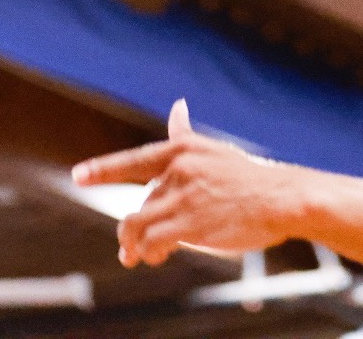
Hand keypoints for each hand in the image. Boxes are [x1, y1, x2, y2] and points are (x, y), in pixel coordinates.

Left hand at [72, 100, 302, 267]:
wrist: (282, 199)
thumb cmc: (251, 179)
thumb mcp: (214, 150)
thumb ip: (186, 134)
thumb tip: (177, 105)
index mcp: (182, 150)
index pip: (134, 160)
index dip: (103, 169)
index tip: (79, 176)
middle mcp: (178, 169)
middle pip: (139, 203)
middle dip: (134, 228)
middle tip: (131, 250)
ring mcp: (182, 196)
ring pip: (136, 224)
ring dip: (133, 245)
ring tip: (136, 257)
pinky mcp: (187, 224)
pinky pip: (152, 242)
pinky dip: (149, 252)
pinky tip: (158, 256)